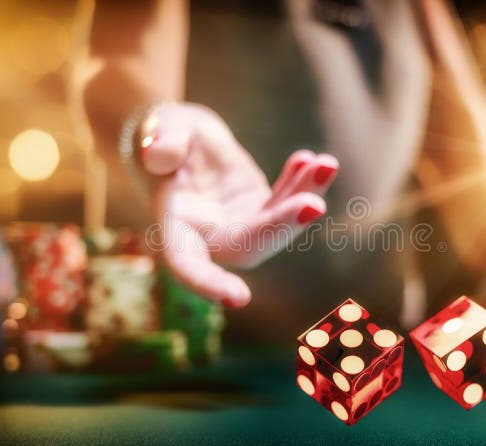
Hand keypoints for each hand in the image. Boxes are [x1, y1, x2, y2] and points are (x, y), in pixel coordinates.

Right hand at [142, 103, 337, 307]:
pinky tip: (312, 159)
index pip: (187, 264)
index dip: (209, 284)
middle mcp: (210, 237)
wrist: (183, 137)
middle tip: (314, 203)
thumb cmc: (163, 136)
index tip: (240, 298)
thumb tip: (159, 156)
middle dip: (282, 226)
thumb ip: (161, 143)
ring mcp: (239, 226)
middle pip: (249, 246)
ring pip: (276, 225)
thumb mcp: (160, 128)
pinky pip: (285, 201)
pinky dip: (301, 181)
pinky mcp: (260, 211)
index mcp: (175, 228)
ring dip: (304, 196)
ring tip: (326, 164)